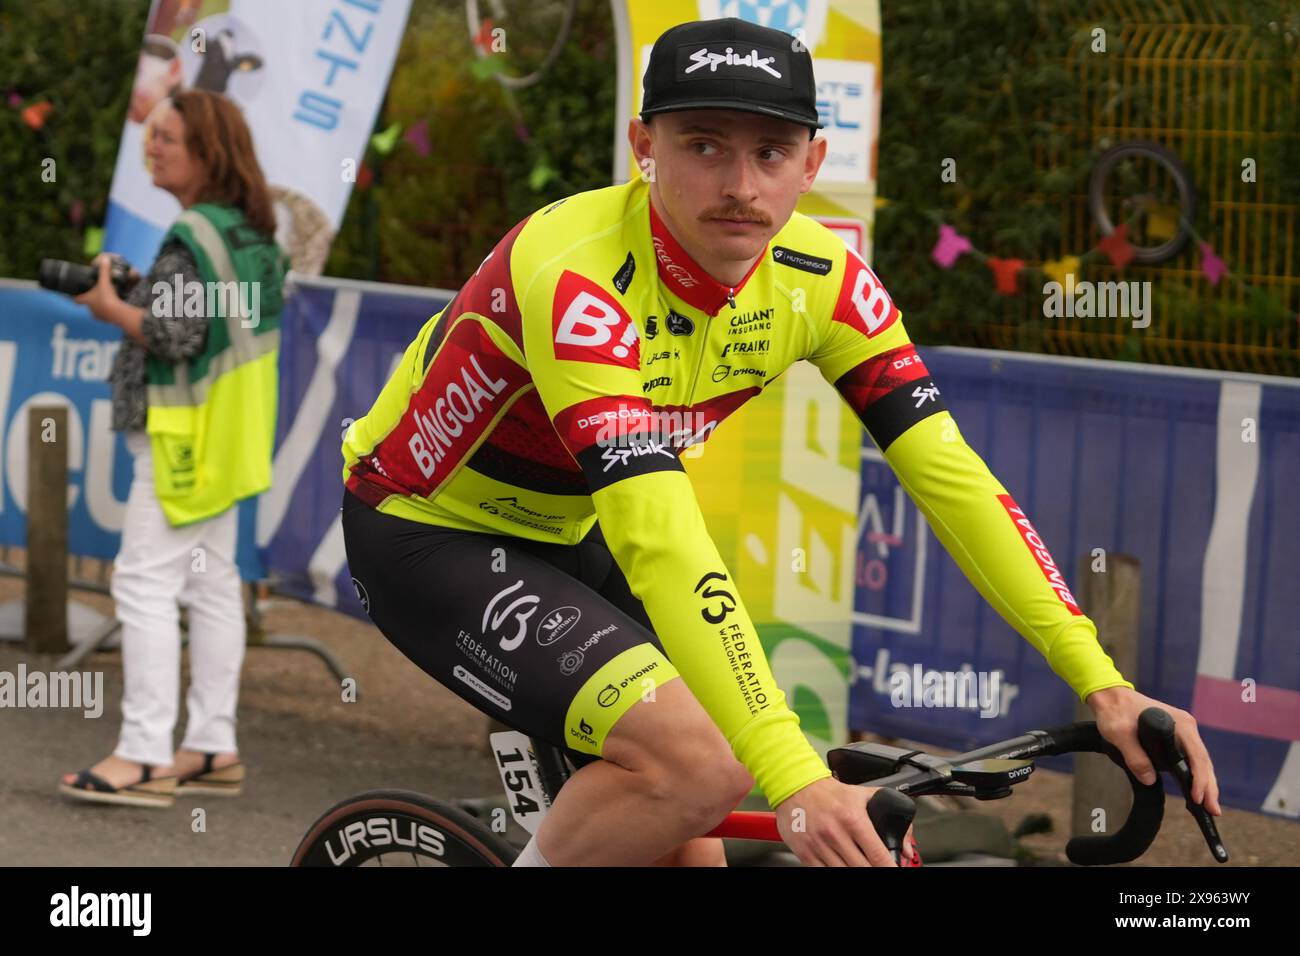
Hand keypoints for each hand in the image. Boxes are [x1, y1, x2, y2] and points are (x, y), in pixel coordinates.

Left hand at [73, 255, 124, 323]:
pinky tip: (113, 310)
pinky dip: (108, 314)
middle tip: (95, 296)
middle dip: (90, 301)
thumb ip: (104, 270)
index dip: (76, 295)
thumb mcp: (105, 282)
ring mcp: (99, 315)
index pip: (77, 298)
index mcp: (87, 300)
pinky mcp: (107, 320)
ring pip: (96, 311)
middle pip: (87, 305)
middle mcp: (91, 309)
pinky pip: (106, 317)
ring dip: (99, 308)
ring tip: (105, 303)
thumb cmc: (107, 297)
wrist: (117, 313)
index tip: (76, 294)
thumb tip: (104, 259)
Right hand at [775, 777, 916, 866]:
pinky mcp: (806, 854)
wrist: (796, 787)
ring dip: (855, 872)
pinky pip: (824, 873)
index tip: (894, 869)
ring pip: (844, 873)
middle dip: (875, 871)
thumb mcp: (863, 795)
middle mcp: (835, 834)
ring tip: (860, 865)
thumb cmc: (830, 793)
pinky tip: (843, 866)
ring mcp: (819, 846)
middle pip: (863, 868)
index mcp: (853, 819)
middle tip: (878, 867)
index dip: (889, 867)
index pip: (877, 854)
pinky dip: (836, 872)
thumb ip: (890, 813)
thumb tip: (906, 845)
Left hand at [1086, 686, 1221, 815]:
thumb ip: (1135, 756)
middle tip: (1213, 811)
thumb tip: (1150, 780)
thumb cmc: (1116, 712)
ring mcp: (1183, 733)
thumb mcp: (1120, 734)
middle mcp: (1186, 728)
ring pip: (1199, 762)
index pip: (1197, 756)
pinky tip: (1195, 791)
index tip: (1197, 797)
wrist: (1111, 697)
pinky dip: (1194, 776)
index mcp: (1180, 724)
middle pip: (1203, 762)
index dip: (1199, 779)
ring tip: (1208, 807)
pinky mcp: (1176, 738)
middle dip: (1209, 787)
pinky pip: (1189, 760)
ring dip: (1204, 784)